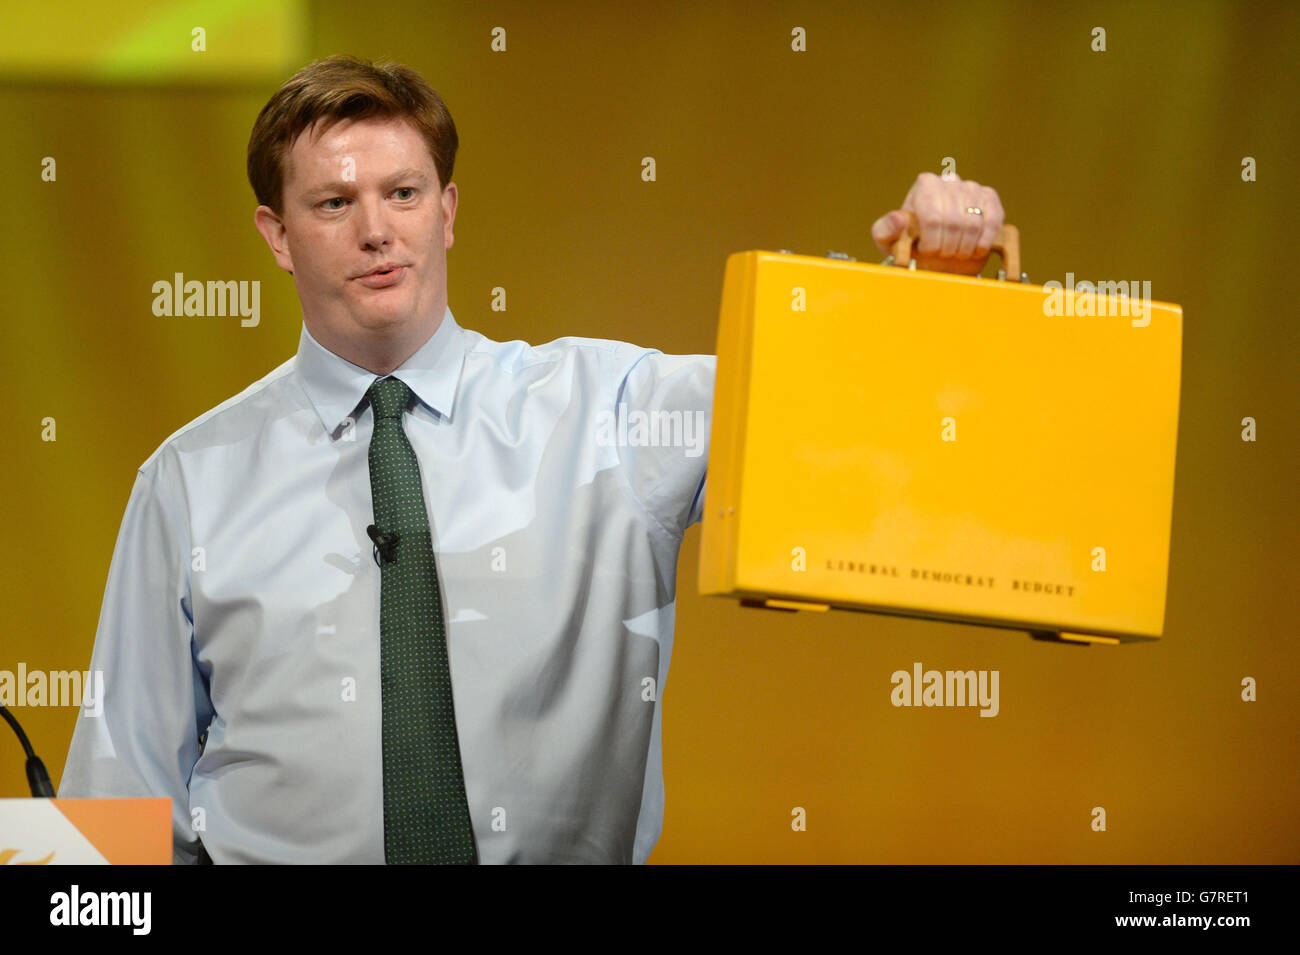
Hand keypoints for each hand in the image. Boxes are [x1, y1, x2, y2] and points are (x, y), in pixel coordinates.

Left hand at [870, 172, 1005, 275]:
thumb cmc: (908, 242)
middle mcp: (949, 180)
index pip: (932, 217)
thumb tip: (900, 219)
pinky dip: (984, 241)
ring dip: (964, 248)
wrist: (934, 248)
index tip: (927, 252)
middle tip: (942, 256)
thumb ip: (886, 230)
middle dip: (947, 247)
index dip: (932, 242)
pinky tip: (975, 250)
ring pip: (973, 224)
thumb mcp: (889, 240)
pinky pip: (992, 220)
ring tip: (955, 254)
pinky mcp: (989, 198)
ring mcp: (971, 187)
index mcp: (925, 184)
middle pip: (953, 222)